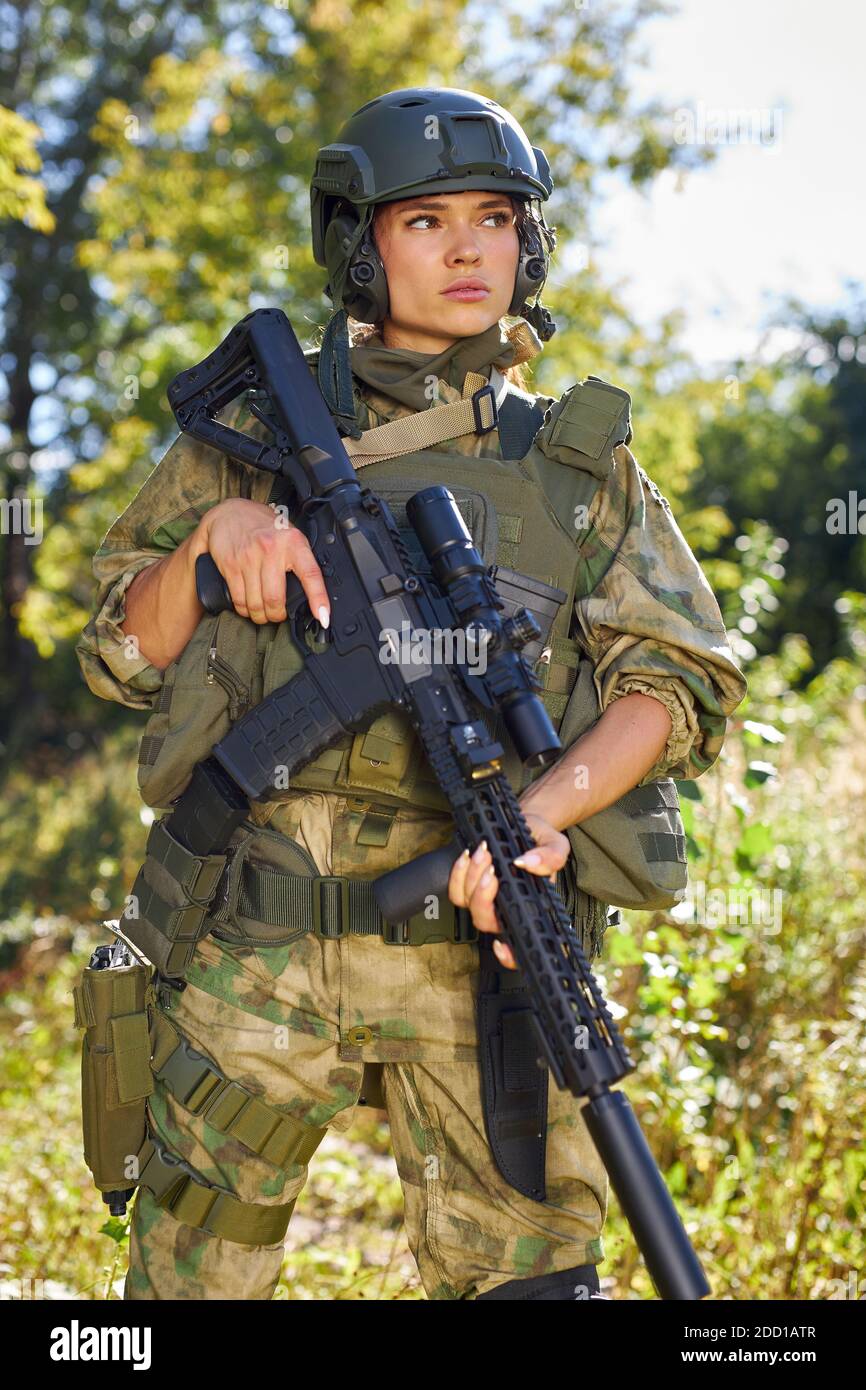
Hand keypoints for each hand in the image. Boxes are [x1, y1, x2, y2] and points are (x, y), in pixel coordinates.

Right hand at [198, 498, 329, 626]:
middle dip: (277, 615)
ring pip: (256, 603)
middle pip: (275, 599)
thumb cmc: (264, 526)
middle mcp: (271, 549)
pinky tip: (247, 607)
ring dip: (260, 615)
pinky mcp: (231, 565)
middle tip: (278, 614)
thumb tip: (311, 591)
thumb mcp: (289, 534)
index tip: (323, 617)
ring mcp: (249, 558)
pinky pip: (239, 599)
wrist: (230, 512)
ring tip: (263, 613)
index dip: (318, 599)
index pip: (310, 574)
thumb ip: (299, 558)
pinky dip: (244, 610)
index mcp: (293, 542)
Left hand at [446, 811, 570, 969]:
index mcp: (530, 907)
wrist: (525, 824)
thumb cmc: (541, 841)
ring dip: (471, 879)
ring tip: (484, 853)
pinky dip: (458, 872)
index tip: (501, 945)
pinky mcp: (469, 886)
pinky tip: (468, 855)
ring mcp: (485, 899)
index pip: (520, 943)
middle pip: (486, 921)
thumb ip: (550, 858)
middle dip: (483, 897)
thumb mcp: (556, 845)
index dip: (509, 955)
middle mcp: (506, 909)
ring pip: (467, 904)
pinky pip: (455, 889)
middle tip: (492, 870)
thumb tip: (528, 864)